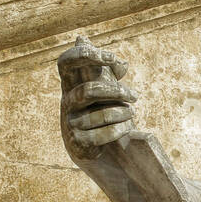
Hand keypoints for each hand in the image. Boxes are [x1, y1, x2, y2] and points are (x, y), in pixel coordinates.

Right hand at [57, 36, 137, 159]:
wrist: (91, 147)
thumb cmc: (99, 109)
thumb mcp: (103, 87)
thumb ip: (110, 72)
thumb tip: (123, 64)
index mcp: (70, 83)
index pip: (65, 62)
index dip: (84, 54)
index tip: (112, 57)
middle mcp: (67, 101)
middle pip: (89, 91)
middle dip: (116, 92)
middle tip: (134, 96)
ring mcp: (70, 122)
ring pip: (102, 115)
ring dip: (123, 112)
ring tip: (132, 112)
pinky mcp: (78, 142)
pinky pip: (104, 134)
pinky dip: (120, 129)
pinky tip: (127, 127)